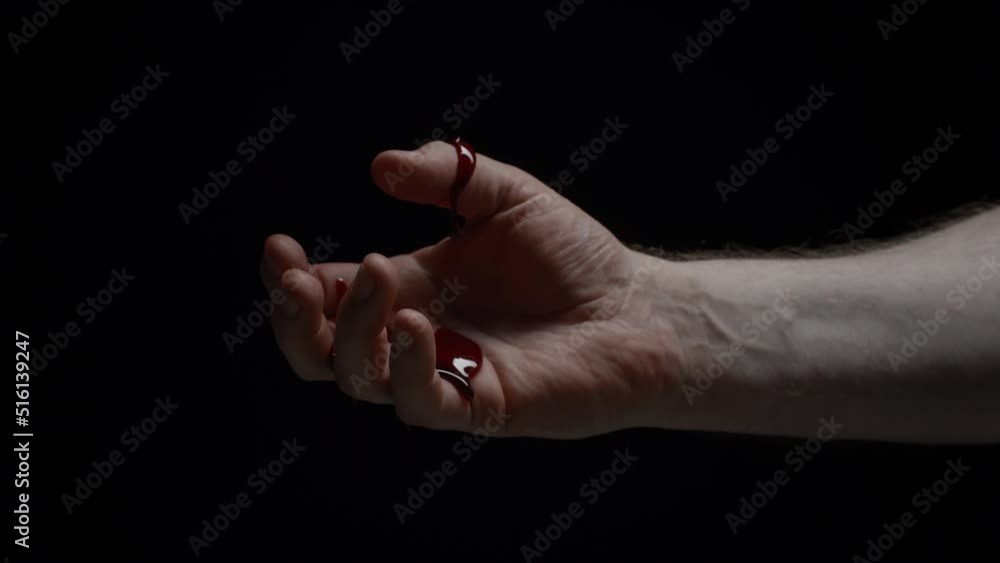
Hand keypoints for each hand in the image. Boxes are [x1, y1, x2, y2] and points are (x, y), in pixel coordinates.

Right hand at [260, 141, 683, 437]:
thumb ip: (447, 174)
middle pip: (322, 350)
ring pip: (359, 377)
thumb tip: (378, 166)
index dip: (292, 278)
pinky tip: (415, 324)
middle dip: (293, 318)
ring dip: (353, 328)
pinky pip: (419, 401)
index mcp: (412, 288)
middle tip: (299, 277)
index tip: (279, 246)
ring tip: (383, 272)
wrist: (638, 308)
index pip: (331, 294)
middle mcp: (417, 335)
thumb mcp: (506, 194)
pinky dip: (405, 365)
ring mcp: (444, 373)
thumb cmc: (575, 256)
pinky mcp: (480, 405)